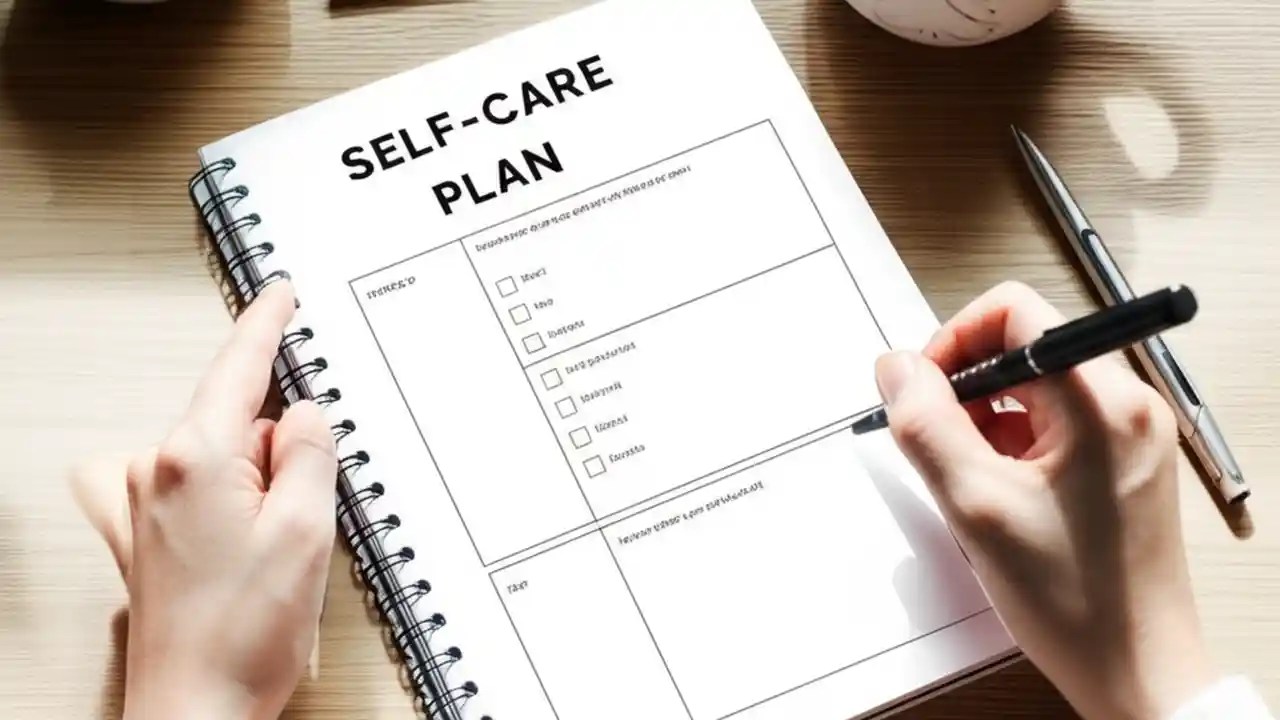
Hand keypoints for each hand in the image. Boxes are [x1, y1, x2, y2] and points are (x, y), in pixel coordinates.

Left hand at [72, 282, 336, 719]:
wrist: (194, 710)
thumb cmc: (240, 636)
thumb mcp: (305, 531)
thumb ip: (309, 453)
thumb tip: (304, 415)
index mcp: (195, 460)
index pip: (238, 365)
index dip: (266, 322)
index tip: (280, 292)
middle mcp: (158, 473)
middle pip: (238, 415)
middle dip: (282, 444)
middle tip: (308, 505)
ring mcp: (147, 505)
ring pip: (226, 455)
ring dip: (263, 481)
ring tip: (281, 547)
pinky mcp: (150, 534)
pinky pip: (203, 488)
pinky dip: (237, 499)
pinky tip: (250, 542)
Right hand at [874, 282, 1214, 719]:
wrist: (1135, 670)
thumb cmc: (1078, 602)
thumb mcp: (976, 506)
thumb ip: (927, 426)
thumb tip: (896, 368)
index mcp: (1103, 402)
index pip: (1015, 312)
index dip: (954, 340)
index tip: (923, 389)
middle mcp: (1125, 405)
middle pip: (1022, 347)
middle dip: (965, 388)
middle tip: (937, 443)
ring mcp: (1126, 433)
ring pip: (1032, 388)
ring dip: (983, 420)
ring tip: (967, 480)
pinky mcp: (1118, 460)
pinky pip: (1049, 423)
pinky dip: (1008, 445)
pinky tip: (993, 494)